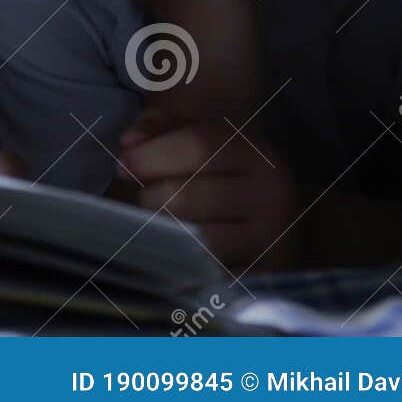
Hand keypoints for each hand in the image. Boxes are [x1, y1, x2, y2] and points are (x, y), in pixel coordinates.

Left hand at [119, 107, 300, 269]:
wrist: (277, 223)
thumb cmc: (223, 175)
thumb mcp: (198, 138)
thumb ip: (160, 127)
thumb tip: (130, 142)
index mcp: (256, 154)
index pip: (197, 146)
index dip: (150, 155)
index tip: (124, 165)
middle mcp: (272, 195)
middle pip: (183, 194)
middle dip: (150, 196)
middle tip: (148, 198)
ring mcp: (268, 240)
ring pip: (190, 235)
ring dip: (162, 227)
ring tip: (165, 220)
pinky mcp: (257, 274)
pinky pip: (201, 268)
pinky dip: (180, 256)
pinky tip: (178, 245)